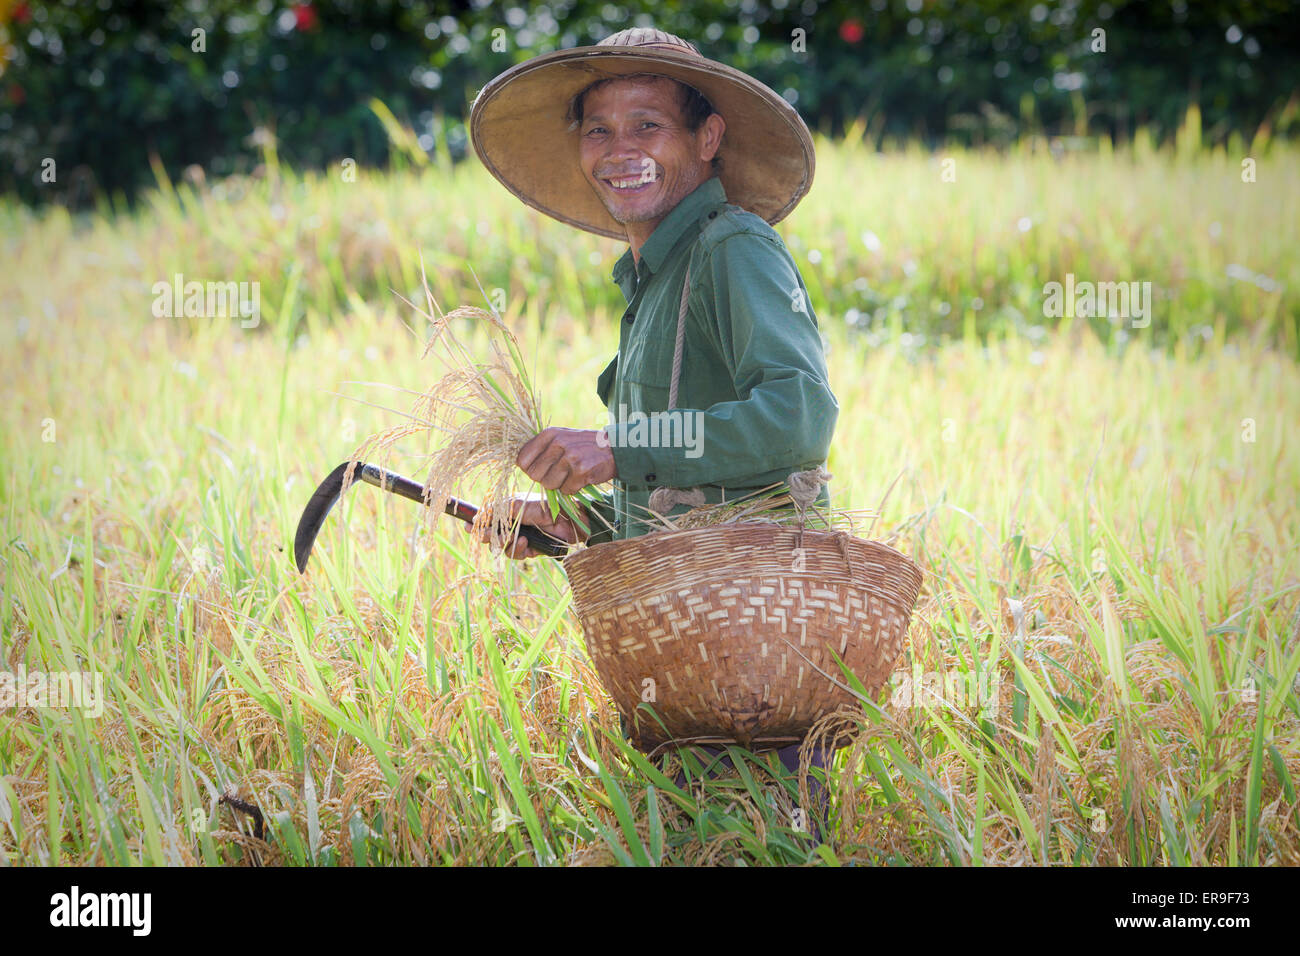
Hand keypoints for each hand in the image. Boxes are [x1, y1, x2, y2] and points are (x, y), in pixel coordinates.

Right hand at [463, 496, 589, 560]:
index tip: (469, 527)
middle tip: (489, 536)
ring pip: (502, 548)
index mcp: (508, 510)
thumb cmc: (546, 507)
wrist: (569, 521)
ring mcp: (520, 536)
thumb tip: (478, 516)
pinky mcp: (530, 549)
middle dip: (489, 536)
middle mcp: (512, 524)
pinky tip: (525, 543)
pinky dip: (518, 550)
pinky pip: (515, 554)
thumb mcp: (520, 505)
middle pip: (491, 535)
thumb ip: (500, 510)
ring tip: (514, 538)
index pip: (487, 517)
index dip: (477, 523)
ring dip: (505, 544)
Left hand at [516, 427, 615, 494]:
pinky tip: (582, 478)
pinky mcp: (581, 471)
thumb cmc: (584, 446)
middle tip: (560, 473)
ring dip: (560, 485)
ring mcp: (570, 457)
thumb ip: (542, 449)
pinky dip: (573, 489)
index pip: (522, 459)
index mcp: (549, 433)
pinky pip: (566, 490)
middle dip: (545, 479)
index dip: (529, 469)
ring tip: (572, 474)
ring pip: (549, 485)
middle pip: (534, 475)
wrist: (615, 449)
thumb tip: (520, 465)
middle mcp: (558, 443)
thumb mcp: (561, 438)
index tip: (541, 468)